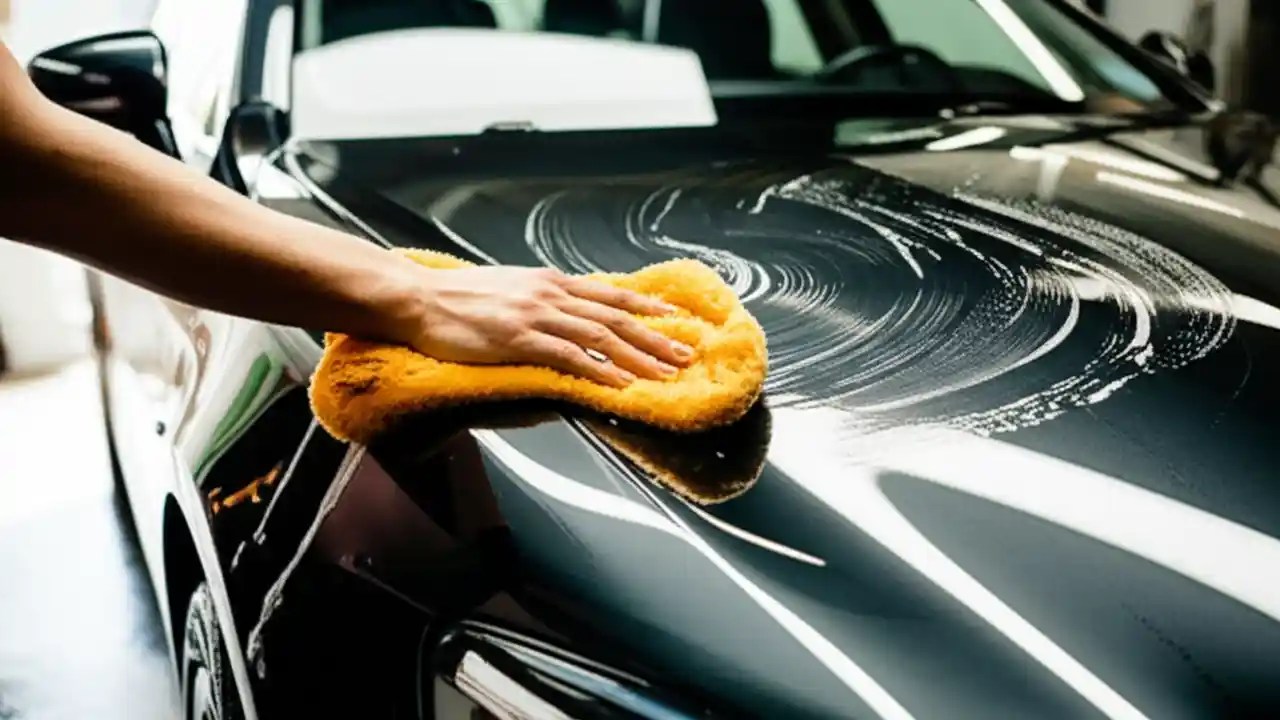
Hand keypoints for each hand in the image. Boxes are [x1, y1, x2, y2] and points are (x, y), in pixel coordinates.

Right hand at [393, 265, 694, 386]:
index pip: (609, 293)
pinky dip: (598, 369)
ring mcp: (535, 315)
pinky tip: (618, 383)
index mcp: (549, 281)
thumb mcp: (509, 288)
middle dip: (654, 335)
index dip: (645, 304)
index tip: (674, 315)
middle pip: (615, 315)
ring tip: (664, 372)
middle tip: (685, 353)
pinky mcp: (518, 338)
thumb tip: (566, 312)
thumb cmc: (457, 297)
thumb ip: (540, 299)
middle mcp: (549, 293)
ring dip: (637, 355)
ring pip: (600, 335)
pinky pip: (569, 355)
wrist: (417, 298)